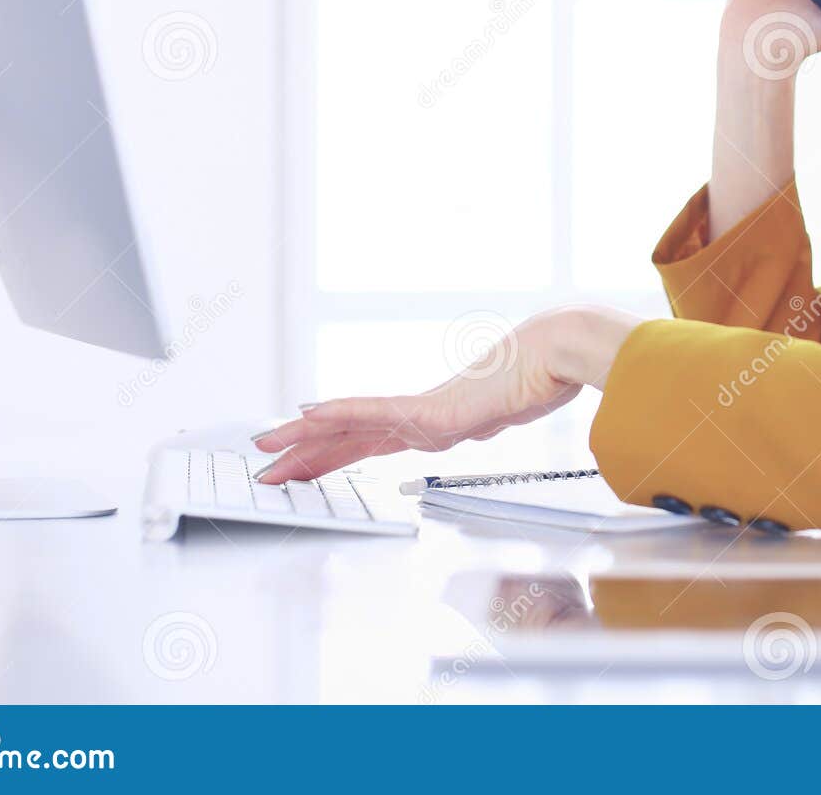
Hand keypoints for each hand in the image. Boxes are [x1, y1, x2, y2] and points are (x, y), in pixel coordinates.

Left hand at [252, 305, 642, 482]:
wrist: (559, 355)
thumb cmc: (540, 375)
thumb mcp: (507, 410)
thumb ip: (489, 415)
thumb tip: (490, 416)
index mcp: (434, 422)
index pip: (369, 442)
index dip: (329, 452)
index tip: (299, 465)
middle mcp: (421, 418)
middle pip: (348, 438)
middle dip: (302, 454)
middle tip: (262, 464)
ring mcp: (425, 413)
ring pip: (350, 426)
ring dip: (304, 439)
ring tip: (266, 446)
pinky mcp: (433, 409)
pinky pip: (377, 414)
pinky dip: (340, 414)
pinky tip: (309, 414)